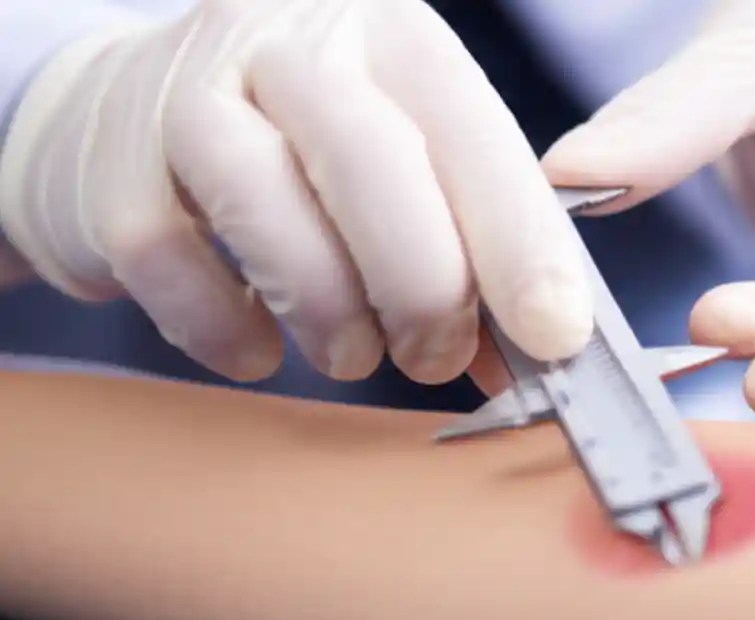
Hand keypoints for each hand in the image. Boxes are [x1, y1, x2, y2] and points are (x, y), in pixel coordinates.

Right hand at [0, 0, 592, 381]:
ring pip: (269, 208)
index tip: (556, 334)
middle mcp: (286, 38)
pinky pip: (172, 263)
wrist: (128, 119)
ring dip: (331, 314)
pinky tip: (259, 348)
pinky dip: (228, 331)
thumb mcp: (406, 164)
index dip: (520, 238)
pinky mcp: (104, 167)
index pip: (469, 126)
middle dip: (424, 286)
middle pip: (372, 160)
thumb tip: (541, 348)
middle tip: (439, 356)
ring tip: (355, 353)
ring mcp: (183, 91)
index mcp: (387, 32)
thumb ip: (476, 241)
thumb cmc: (305, 153)